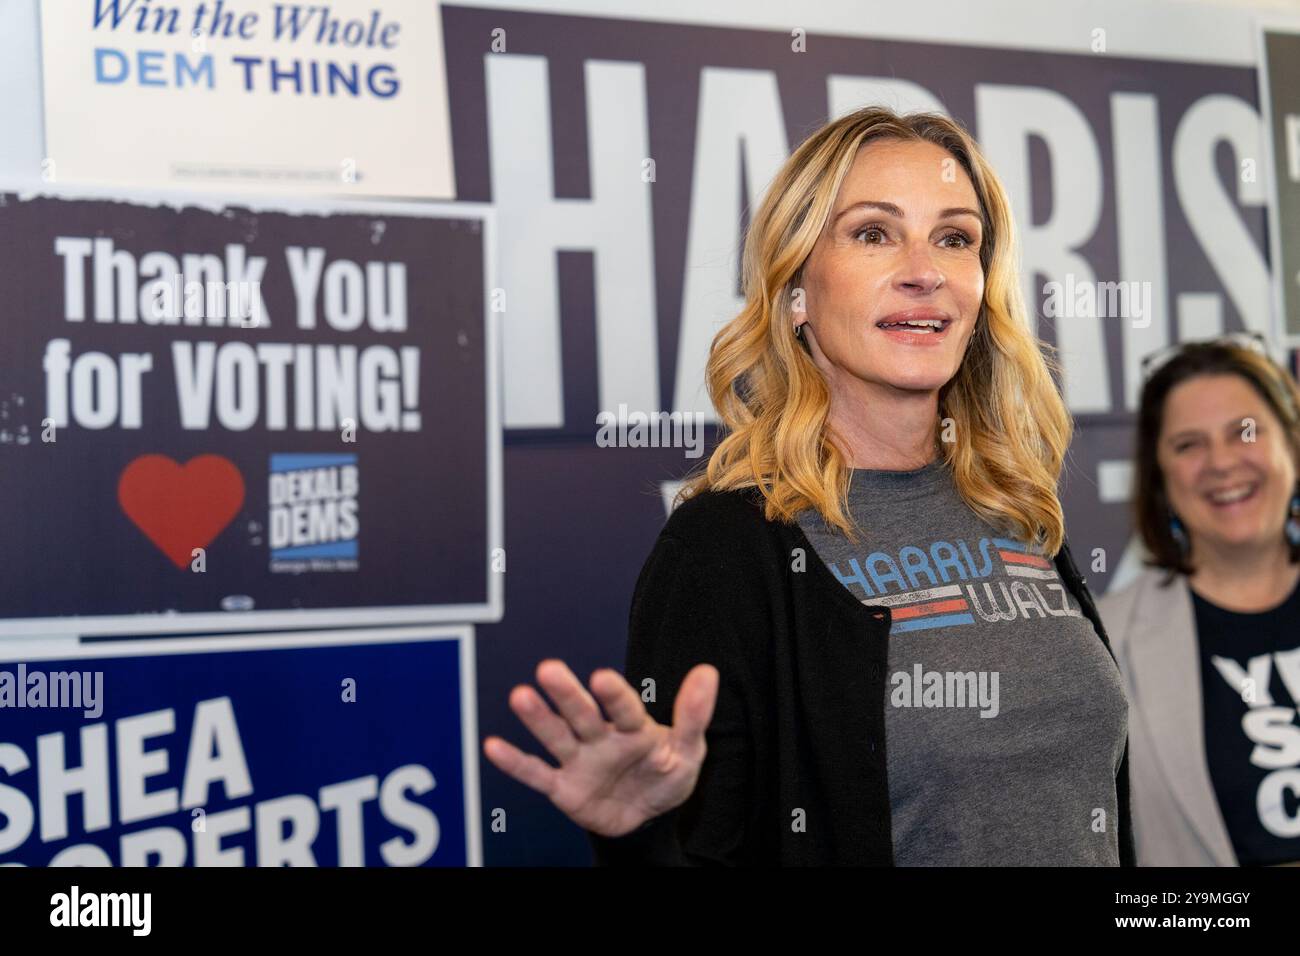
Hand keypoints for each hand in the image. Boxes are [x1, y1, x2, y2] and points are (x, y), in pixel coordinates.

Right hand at [482, 658, 718, 836]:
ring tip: (519, 696)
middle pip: (583, 714)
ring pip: (557, 736)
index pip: (624, 708)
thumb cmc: (666, 774)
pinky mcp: (563, 787)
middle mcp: (601, 737)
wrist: (646, 818)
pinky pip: (537, 774)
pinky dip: (516, 763)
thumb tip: (708, 671)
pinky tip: (493, 746)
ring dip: (538, 719)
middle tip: (549, 668)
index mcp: (633, 727)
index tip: (601, 677)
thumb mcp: (689, 750)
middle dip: (567, 695)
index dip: (614, 694)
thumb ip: (694, 715)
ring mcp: (580, 760)